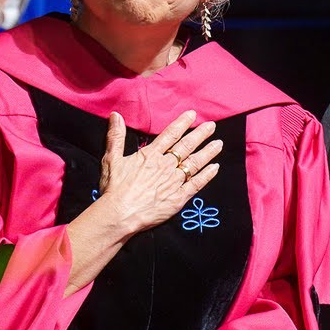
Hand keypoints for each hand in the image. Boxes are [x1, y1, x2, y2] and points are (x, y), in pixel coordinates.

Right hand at [96, 110, 221, 234]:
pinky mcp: (179, 198)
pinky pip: (197, 184)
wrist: (119, 215)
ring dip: (208, 152)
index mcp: (150, 155)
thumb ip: (116, 136)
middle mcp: (165, 166)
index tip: (193, 115)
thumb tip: (115, 114)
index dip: (182, 123)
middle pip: (187, 146)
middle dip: (200, 135)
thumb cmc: (114, 188)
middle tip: (212, 126)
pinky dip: (207, 175)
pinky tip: (215, 168)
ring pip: (195, 163)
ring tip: (219, 144)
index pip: (170, 135)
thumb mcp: (111, 159)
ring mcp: (174, 182)